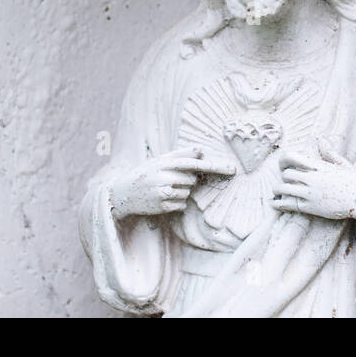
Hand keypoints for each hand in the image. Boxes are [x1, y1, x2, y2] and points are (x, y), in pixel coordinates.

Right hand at [110, 148, 235, 219]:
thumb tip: (200, 150)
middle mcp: (164, 176)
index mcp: (165, 162)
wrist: (123, 193)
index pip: (195, 163)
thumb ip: (181, 154)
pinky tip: (163, 199)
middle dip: (186, 181)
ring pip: (188, 193)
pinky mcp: (162, 206)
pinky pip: (182, 204)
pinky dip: (177, 203)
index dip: (215, 166)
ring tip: (163, 189)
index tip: (232, 169)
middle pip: (193, 180)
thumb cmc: (146, 173)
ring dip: (181, 192)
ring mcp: (163, 192)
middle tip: (169, 180)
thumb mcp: (160, 160)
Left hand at [272, 137, 355, 232]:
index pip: (293, 157)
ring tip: (277, 190)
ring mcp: (311, 193)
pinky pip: (288, 204)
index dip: (284, 160)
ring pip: (284, 188)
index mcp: (320, 166)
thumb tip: (320, 139)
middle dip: (283, 176)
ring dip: (278, 189)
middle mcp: (313, 178)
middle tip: (283, 179)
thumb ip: (329, 153)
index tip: (284, 164)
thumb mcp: (344, 164)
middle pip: (287, 174)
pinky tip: (274, 203)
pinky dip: (278, 203)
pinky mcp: (311, 207)